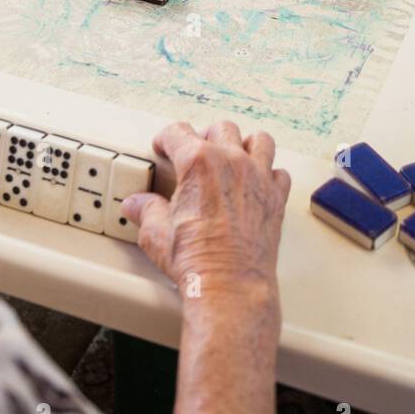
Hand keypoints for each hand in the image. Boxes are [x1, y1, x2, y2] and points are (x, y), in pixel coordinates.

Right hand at [123, 120, 289, 300]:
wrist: (230, 286)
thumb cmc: (197, 260)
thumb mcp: (156, 234)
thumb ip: (145, 211)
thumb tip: (136, 205)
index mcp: (198, 162)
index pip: (177, 131)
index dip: (165, 138)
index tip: (163, 146)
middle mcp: (231, 161)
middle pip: (220, 128)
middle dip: (204, 136)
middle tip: (195, 152)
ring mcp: (258, 177)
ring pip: (258, 139)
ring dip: (244, 144)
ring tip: (233, 155)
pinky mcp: (276, 198)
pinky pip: (279, 172)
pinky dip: (269, 174)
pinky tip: (257, 183)